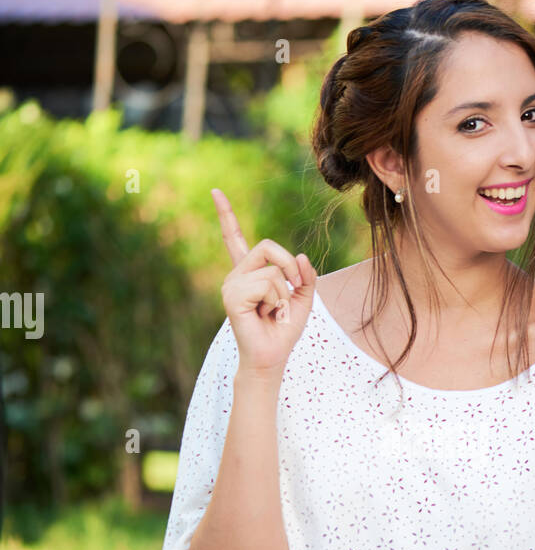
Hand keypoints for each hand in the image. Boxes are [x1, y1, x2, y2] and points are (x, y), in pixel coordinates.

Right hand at [212, 188, 315, 378]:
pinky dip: (276, 302)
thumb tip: (300, 256)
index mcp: (249, 272)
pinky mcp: (232, 296)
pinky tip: (265, 316)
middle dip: (290, 268)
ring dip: (284, 294)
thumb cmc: (283, 330)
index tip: (215, 191)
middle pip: (268, 246)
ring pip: (272, 271)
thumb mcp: (302, 298)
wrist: (272, 357)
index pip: (235, 238)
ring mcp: (231, 284)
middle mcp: (236, 275)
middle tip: (288, 295)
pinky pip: (267, 284)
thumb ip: (305, 275)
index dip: (226, 215)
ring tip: (273, 313)